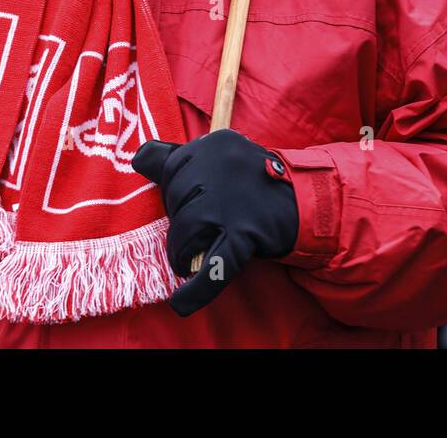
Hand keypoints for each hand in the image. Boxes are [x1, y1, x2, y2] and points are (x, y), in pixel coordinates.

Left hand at [132, 129, 298, 315]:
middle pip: (176, 201)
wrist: (307, 201)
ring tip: (193, 257)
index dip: (176, 191)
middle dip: (182, 220)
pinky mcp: (245, 232)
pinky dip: (197, 289)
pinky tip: (182, 302)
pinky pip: (213, 264)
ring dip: (183, 251)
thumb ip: (182, 157)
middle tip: (203, 227)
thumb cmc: (256, 181)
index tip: (193, 200)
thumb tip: (140, 159)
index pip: (171, 169)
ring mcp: (232, 201)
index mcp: (215, 143)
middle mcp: (221, 166)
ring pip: (185, 230)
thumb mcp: (223, 156)